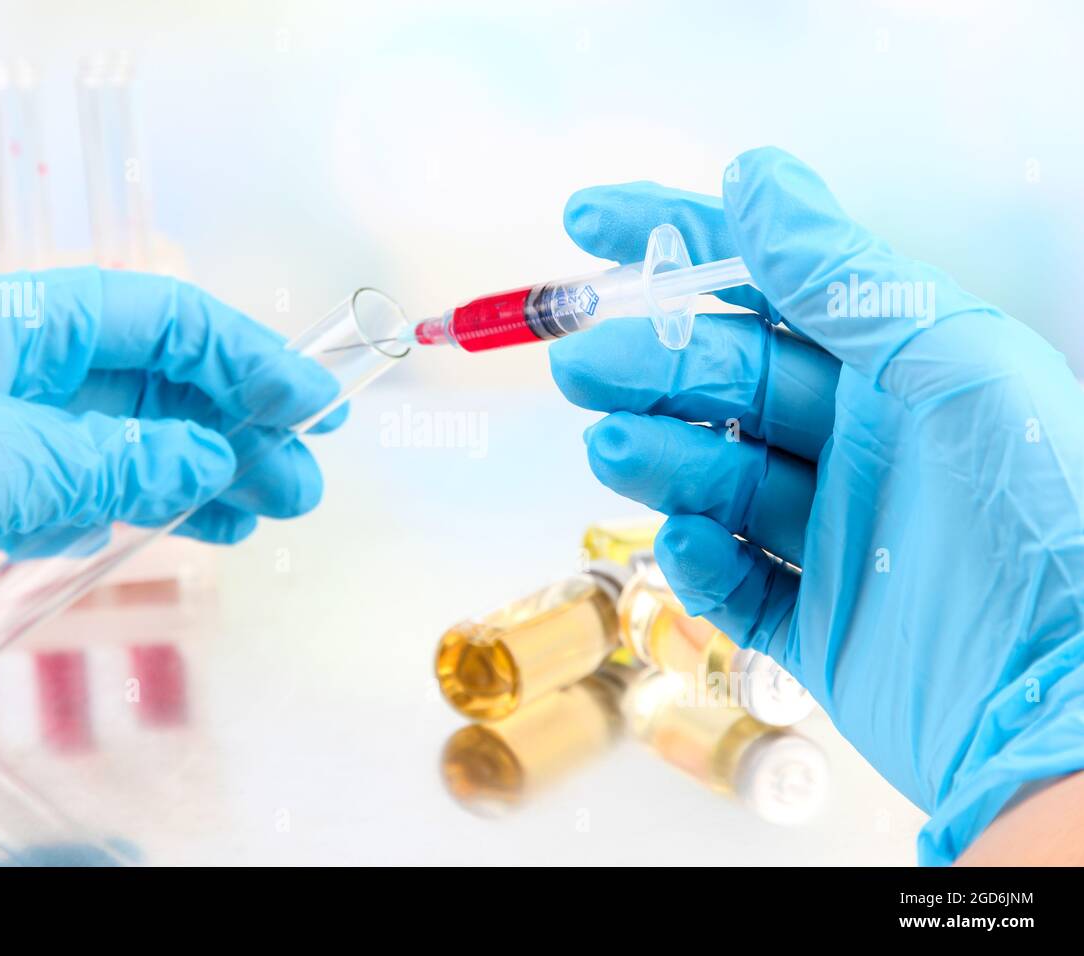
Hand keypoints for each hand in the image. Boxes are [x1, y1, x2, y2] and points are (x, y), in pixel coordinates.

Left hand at [0, 268, 342, 662]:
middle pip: (158, 382)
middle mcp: (20, 368)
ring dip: (210, 472)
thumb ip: (119, 459)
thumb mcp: (0, 461)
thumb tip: (211, 461)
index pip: (158, 320)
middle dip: (238, 425)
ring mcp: (10, 432)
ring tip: (271, 511)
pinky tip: (205, 529)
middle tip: (302, 478)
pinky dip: (157, 508)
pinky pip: (102, 490)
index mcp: (15, 321)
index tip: (308, 399)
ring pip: (139, 440)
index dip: (245, 355)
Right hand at [549, 147, 1083, 863]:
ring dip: (659, 457)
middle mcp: (862, 439)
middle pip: (725, 382)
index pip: (770, 282)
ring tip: (610, 450)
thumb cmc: (1040, 517)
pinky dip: (701, 560)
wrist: (1065, 704)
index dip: (678, 241)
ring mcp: (834, 529)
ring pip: (716, 476)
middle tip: (583, 366)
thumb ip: (842, 276)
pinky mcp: (814, 618)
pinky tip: (694, 543)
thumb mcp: (950, 366)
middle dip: (649, 367)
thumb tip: (754, 178)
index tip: (589, 222)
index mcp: (899, 366)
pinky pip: (734, 578)